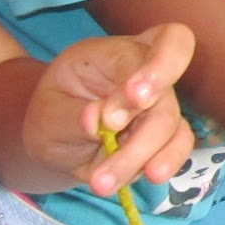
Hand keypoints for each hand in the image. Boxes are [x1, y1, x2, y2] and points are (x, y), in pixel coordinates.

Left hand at [21, 23, 196, 196]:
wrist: (57, 142)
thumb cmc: (52, 115)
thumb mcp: (47, 114)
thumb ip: (73, 116)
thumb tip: (99, 119)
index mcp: (121, 53)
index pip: (166, 41)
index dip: (160, 67)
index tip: (137, 97)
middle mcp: (151, 76)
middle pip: (167, 95)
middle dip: (142, 128)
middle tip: (109, 147)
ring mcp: (163, 107)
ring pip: (172, 128)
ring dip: (140, 157)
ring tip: (102, 182)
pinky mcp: (167, 137)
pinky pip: (178, 148)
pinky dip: (161, 165)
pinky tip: (137, 180)